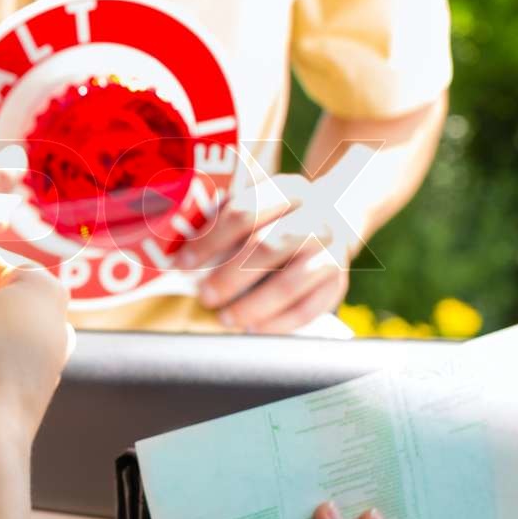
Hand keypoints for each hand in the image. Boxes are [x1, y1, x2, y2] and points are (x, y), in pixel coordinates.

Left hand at [171, 164, 367, 333]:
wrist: (336, 218)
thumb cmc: (276, 217)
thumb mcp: (258, 204)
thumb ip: (223, 220)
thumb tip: (177, 255)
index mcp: (288, 190)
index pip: (244, 212)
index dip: (209, 240)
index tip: (182, 264)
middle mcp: (316, 217)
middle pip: (268, 247)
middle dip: (229, 276)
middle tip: (204, 297)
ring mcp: (332, 250)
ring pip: (290, 282)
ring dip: (253, 305)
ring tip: (226, 318)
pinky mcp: (340, 281)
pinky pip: (310, 309)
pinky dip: (279, 323)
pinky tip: (254, 328)